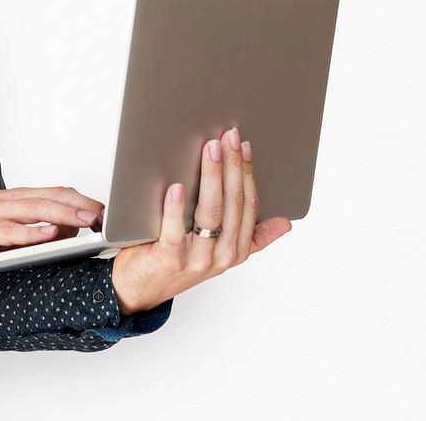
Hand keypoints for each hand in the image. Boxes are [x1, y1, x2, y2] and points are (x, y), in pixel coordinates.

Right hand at [0, 186, 103, 266]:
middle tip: (106, 214)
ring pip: (33, 210)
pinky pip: (7, 231)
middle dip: (80, 204)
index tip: (104, 210)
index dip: (79, 199)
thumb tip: (62, 234)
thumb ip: (27, 231)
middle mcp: (3, 202)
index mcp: (10, 200)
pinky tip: (49, 235)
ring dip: (63, 214)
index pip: (51, 193)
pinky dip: (30, 233)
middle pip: (48, 198)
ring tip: (88, 220)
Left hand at [111, 127, 292, 314]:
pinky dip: (176, 207)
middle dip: (232, 166)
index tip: (242, 146)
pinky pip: (176, 230)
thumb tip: (285, 223)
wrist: (139, 289)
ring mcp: (196, 258)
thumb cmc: (176, 262)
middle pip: (232, 203)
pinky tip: (176, 187)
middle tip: (228, 136)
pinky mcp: (169, 258)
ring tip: (210, 149)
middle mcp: (220, 255)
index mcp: (236, 249)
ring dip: (212, 176)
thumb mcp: (219, 252)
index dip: (247, 173)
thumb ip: (252, 237)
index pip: (248, 205)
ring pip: (210, 212)